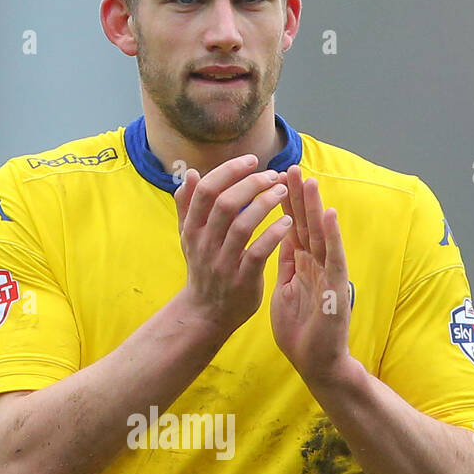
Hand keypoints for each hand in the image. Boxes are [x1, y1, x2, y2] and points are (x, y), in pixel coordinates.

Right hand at [173, 154, 292, 335]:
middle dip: (252, 184)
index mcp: (192, 229)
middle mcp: (204, 244)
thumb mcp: (189, 237)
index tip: (252, 160)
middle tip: (274, 175)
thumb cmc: (203, 268)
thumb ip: (187, 205)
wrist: (205, 313)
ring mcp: (222, 263)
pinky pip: (258, 252)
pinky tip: (287, 222)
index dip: (230, 171)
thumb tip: (188, 173)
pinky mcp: (241, 280)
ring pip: (243, 225)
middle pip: (226, 204)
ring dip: (266, 204)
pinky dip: (273, 234)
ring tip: (282, 192)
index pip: (206, 190)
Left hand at [270, 164, 352, 384]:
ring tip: (309, 181)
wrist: (316, 362)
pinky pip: (334, 258)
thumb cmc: (301, 331)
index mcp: (302, 264)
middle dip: (296, 196)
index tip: (274, 177)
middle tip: (289, 166)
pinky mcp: (336, 288)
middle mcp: (317, 264)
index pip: (291, 227)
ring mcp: (328, 273)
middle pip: (306, 224)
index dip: (283, 203)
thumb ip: (286, 265)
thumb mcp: (286, 291)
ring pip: (321, 235)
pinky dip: (333, 236)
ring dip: (316, 207)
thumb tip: (279, 240)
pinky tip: (330, 216)